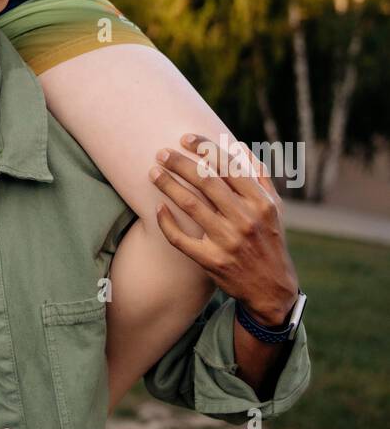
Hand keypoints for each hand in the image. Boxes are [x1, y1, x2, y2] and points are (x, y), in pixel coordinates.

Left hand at [149, 133, 298, 325]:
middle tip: (161, 153)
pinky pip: (181, 238)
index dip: (204, 148)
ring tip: (153, 172)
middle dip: (180, 163)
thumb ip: (260, 176)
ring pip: (190, 204)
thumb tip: (240, 146)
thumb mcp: (275, 208)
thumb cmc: (270, 240)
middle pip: (206, 181)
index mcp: (260, 202)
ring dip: (168, 185)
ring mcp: (227, 241)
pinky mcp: (211, 261)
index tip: (184, 138)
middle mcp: (245, 219)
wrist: (272, 290)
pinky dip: (167, 222)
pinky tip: (158, 208)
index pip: (228, 165)